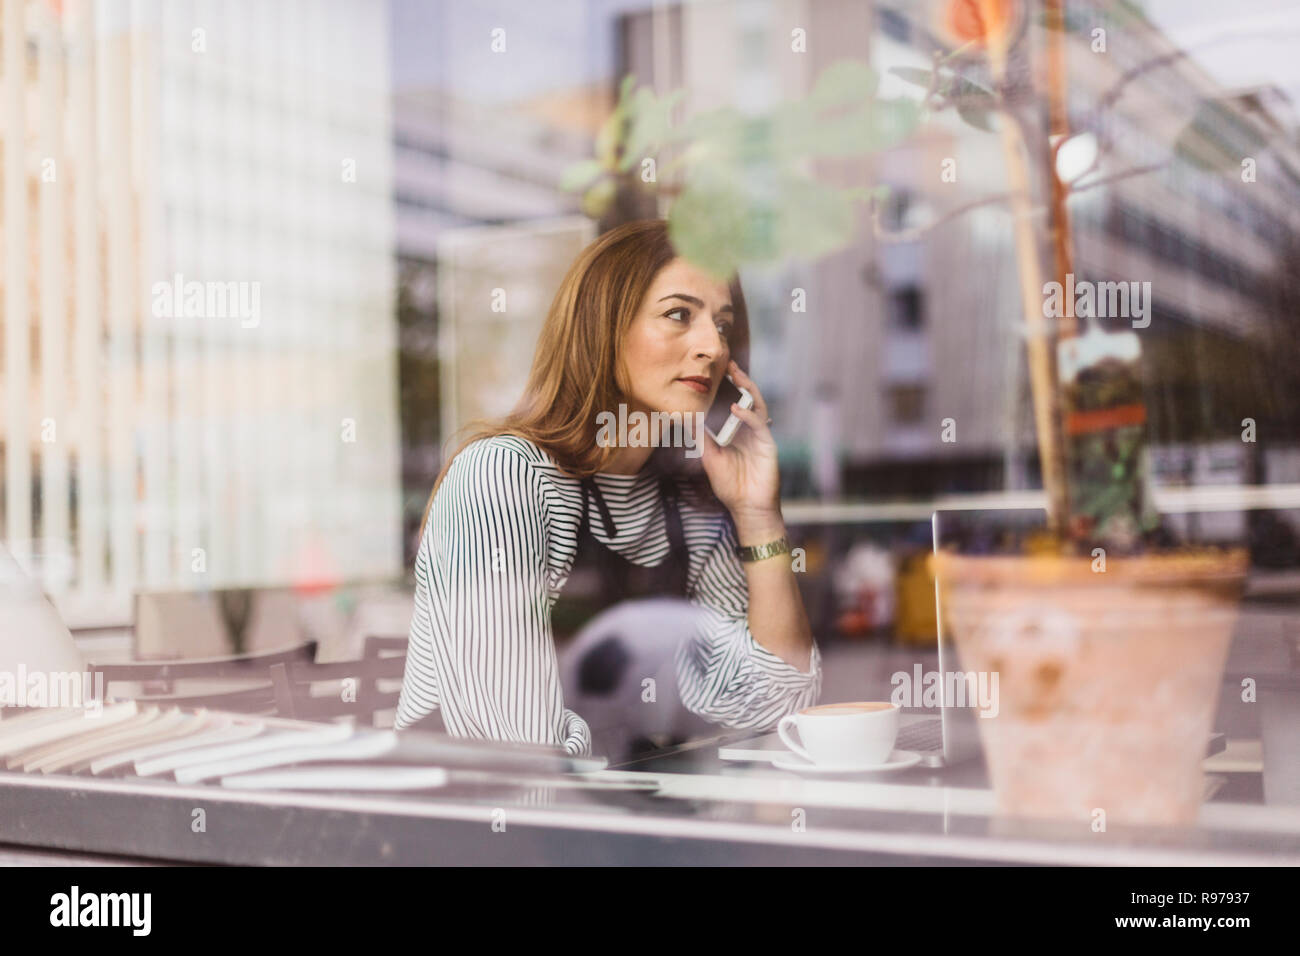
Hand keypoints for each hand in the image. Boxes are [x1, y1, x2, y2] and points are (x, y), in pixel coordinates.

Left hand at [699, 361, 783, 539]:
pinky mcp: (768, 445)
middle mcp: (750, 430)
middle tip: (728, 361)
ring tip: (736, 374)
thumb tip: (686, 419)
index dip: (727, 387)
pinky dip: (748, 415)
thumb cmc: (731, 486)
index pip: (733, 403)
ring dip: (747, 389)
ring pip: (757, 405)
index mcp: (737, 432)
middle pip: (747, 398)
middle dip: (739, 379)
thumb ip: (702, 438)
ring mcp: (760, 436)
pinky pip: (760, 424)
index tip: (716, 370)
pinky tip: (737, 407)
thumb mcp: (710, 458)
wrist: (748, 509)